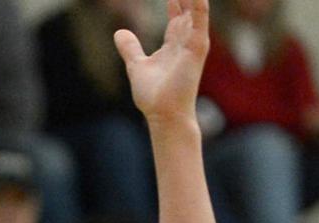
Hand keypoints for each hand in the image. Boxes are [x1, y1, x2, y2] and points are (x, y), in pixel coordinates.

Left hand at [115, 0, 208, 125]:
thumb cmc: (154, 96)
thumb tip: (119, 32)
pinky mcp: (197, 46)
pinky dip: (198, 2)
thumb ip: (130, 49)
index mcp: (174, 43)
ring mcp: (193, 41)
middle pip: (187, 5)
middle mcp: (186, 39)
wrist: (163, 114)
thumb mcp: (137, 66)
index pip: (176, 12)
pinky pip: (200, 17)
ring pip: (195, 7)